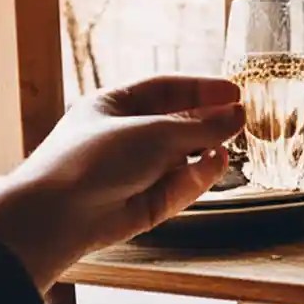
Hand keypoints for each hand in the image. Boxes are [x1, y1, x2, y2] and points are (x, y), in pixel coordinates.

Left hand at [0, 75, 243, 289]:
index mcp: (114, 106)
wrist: (60, 214)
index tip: (235, 91)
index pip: (166, 90)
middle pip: (178, 124)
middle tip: (243, 120)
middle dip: (210, 122)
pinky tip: (216, 162)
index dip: (202, 89)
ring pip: (183, 158)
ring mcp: (136, 172)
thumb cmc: (94, 159)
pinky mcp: (146, 205)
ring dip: (207, 150)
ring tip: (231, 142)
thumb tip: (237, 116)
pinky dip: (199, 176)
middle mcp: (126, 137)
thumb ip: (201, 126)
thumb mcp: (153, 132)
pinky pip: (181, 187)